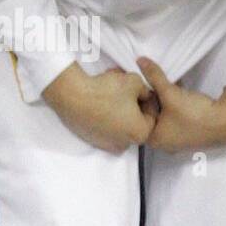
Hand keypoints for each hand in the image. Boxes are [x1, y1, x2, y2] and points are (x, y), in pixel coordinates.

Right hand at [42, 63, 157, 153]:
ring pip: (119, 125)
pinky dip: (103, 115)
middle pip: (135, 122)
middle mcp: (124, 143)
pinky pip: (103, 127)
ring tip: (110, 93)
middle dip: (132, 105)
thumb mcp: (134, 81)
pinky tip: (98, 101)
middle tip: (124, 89)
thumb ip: (144, 89)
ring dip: (118, 111)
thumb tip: (143, 94)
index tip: (140, 88)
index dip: (147, 98)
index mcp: (140, 133)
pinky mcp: (90, 139)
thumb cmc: (107, 90)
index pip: (152, 115)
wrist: (73, 95)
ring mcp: (105, 143)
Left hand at [138, 57, 225, 151]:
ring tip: (166, 86)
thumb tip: (139, 60)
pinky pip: (176, 117)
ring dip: (165, 100)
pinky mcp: (192, 134)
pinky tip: (179, 91)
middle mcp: (165, 144)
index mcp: (154, 140)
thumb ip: (154, 76)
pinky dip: (175, 105)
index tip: (142, 86)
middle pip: (151, 117)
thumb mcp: (170, 92)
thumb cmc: (194, 113)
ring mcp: (180, 141)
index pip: (137, 118)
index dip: (139, 100)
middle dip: (152, 99)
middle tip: (153, 85)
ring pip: (164, 116)